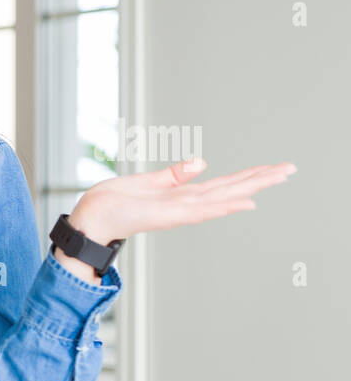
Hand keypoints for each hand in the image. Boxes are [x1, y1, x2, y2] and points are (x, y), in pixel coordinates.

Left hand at [69, 157, 296, 246]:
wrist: (90, 218)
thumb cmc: (112, 203)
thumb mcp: (147, 182)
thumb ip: (174, 175)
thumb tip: (202, 162)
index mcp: (181, 196)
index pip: (221, 184)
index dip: (248, 176)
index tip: (273, 168)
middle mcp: (185, 205)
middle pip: (230, 189)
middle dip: (260, 179)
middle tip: (290, 168)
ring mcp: (178, 212)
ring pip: (223, 198)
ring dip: (251, 188)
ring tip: (278, 177)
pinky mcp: (167, 216)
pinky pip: (201, 210)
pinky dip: (224, 206)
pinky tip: (245, 201)